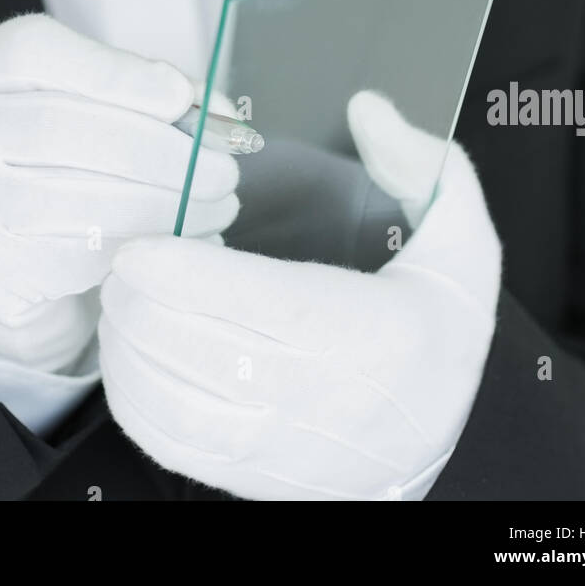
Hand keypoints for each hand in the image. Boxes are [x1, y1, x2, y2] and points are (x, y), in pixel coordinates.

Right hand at [0, 14, 238, 373]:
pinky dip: (137, 249)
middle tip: (223, 171)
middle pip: (57, 130)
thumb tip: (217, 113)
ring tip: (215, 208)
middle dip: (158, 152)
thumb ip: (145, 92)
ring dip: (161, 207)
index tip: (180, 96)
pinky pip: (72, 261)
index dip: (114, 74)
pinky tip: (177, 241)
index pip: (34, 52)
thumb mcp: (86, 102)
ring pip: (69, 203)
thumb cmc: (56, 155)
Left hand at [97, 90, 500, 499]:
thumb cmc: (438, 332)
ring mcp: (282, 447)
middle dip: (141, 302)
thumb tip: (365, 108)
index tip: (143, 247)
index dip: (191, 277)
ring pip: (176, 404)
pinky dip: (133, 398)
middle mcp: (324, 397)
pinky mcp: (250, 477)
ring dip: (129, 349)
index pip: (267, 307)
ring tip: (121, 297)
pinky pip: (172, 446)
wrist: (431, 446)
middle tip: (122, 257)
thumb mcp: (464, 243)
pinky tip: (129, 351)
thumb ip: (425, 164)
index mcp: (374, 332)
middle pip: (204, 353)